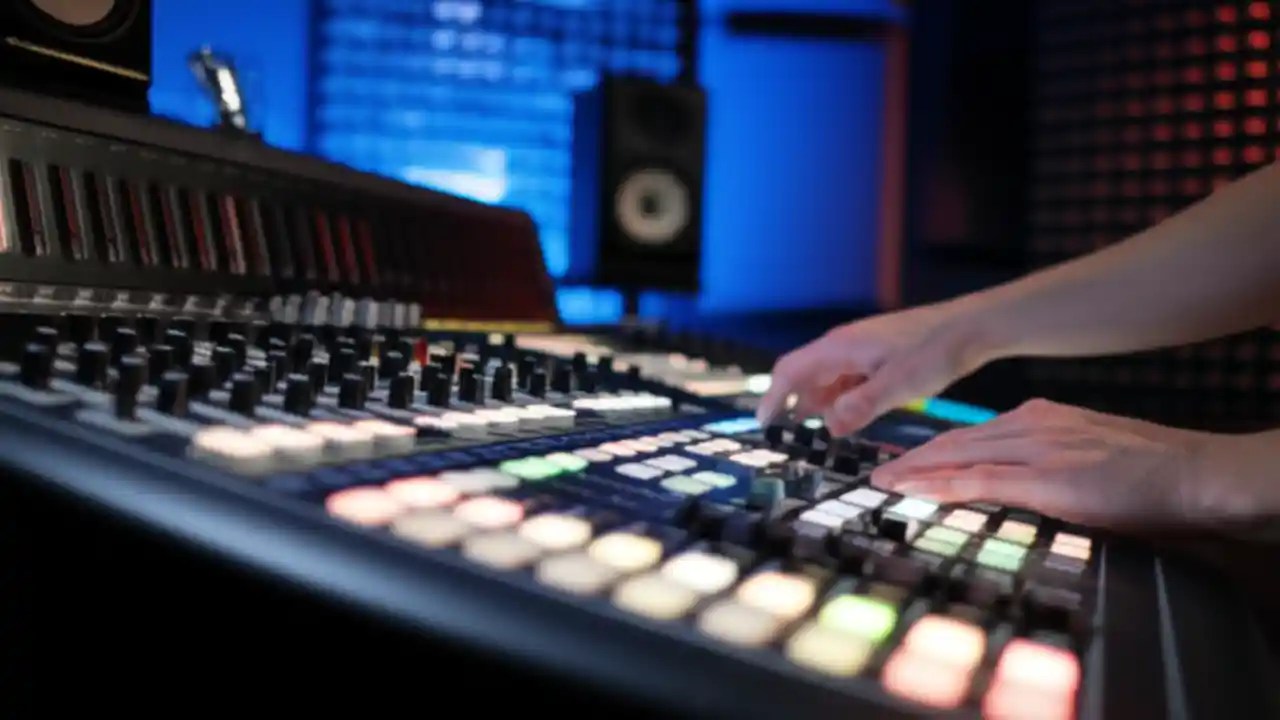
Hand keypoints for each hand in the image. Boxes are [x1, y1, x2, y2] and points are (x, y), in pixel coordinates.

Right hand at [755, 301, 992, 435]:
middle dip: (793, 402)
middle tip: (788, 433)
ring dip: (818, 401)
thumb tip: (829, 427)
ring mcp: (862, 347)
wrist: (971, 327)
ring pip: (827, 376)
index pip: (790, 370)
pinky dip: (841, 396)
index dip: (773, 397)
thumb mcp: (897, 385)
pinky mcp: (878, 353)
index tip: (763, 423)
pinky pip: (848, 376)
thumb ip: (860, 406)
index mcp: (840, 347)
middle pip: (805, 373)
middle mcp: (844, 344)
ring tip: (816, 429)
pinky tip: (850, 414)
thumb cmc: (935, 352)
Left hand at [868, 399, 1237, 529]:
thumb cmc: (1151, 472)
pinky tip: (915, 491)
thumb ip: (1051, 464)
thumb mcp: (1089, 456)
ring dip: (916, 472)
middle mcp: (1032, 425)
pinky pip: (980, 481)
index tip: (907, 463)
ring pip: (959, 456)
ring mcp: (1037, 449)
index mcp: (1042, 417)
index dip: (935, 450)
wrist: (1194, 471)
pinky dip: (942, 485)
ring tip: (883, 484)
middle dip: (914, 459)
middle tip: (878, 474)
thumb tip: (1028, 486)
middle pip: (956, 442)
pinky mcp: (1047, 477)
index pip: (973, 435)